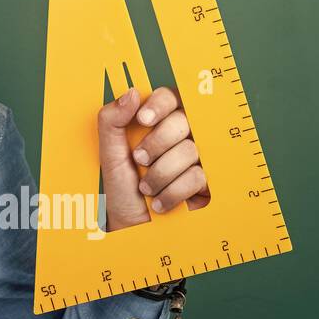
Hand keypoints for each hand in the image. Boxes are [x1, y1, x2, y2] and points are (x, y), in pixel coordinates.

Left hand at [97, 85, 210, 231]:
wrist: (131, 226)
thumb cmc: (120, 188)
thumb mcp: (109, 153)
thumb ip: (112, 120)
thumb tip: (132, 93)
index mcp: (158, 123)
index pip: (169, 98)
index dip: (159, 104)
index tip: (143, 120)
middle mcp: (181, 137)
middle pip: (182, 121)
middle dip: (156, 143)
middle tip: (139, 160)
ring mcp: (198, 159)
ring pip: (190, 150)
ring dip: (160, 174)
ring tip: (145, 188)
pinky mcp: (208, 182)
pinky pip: (198, 176)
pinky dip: (172, 192)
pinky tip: (159, 202)